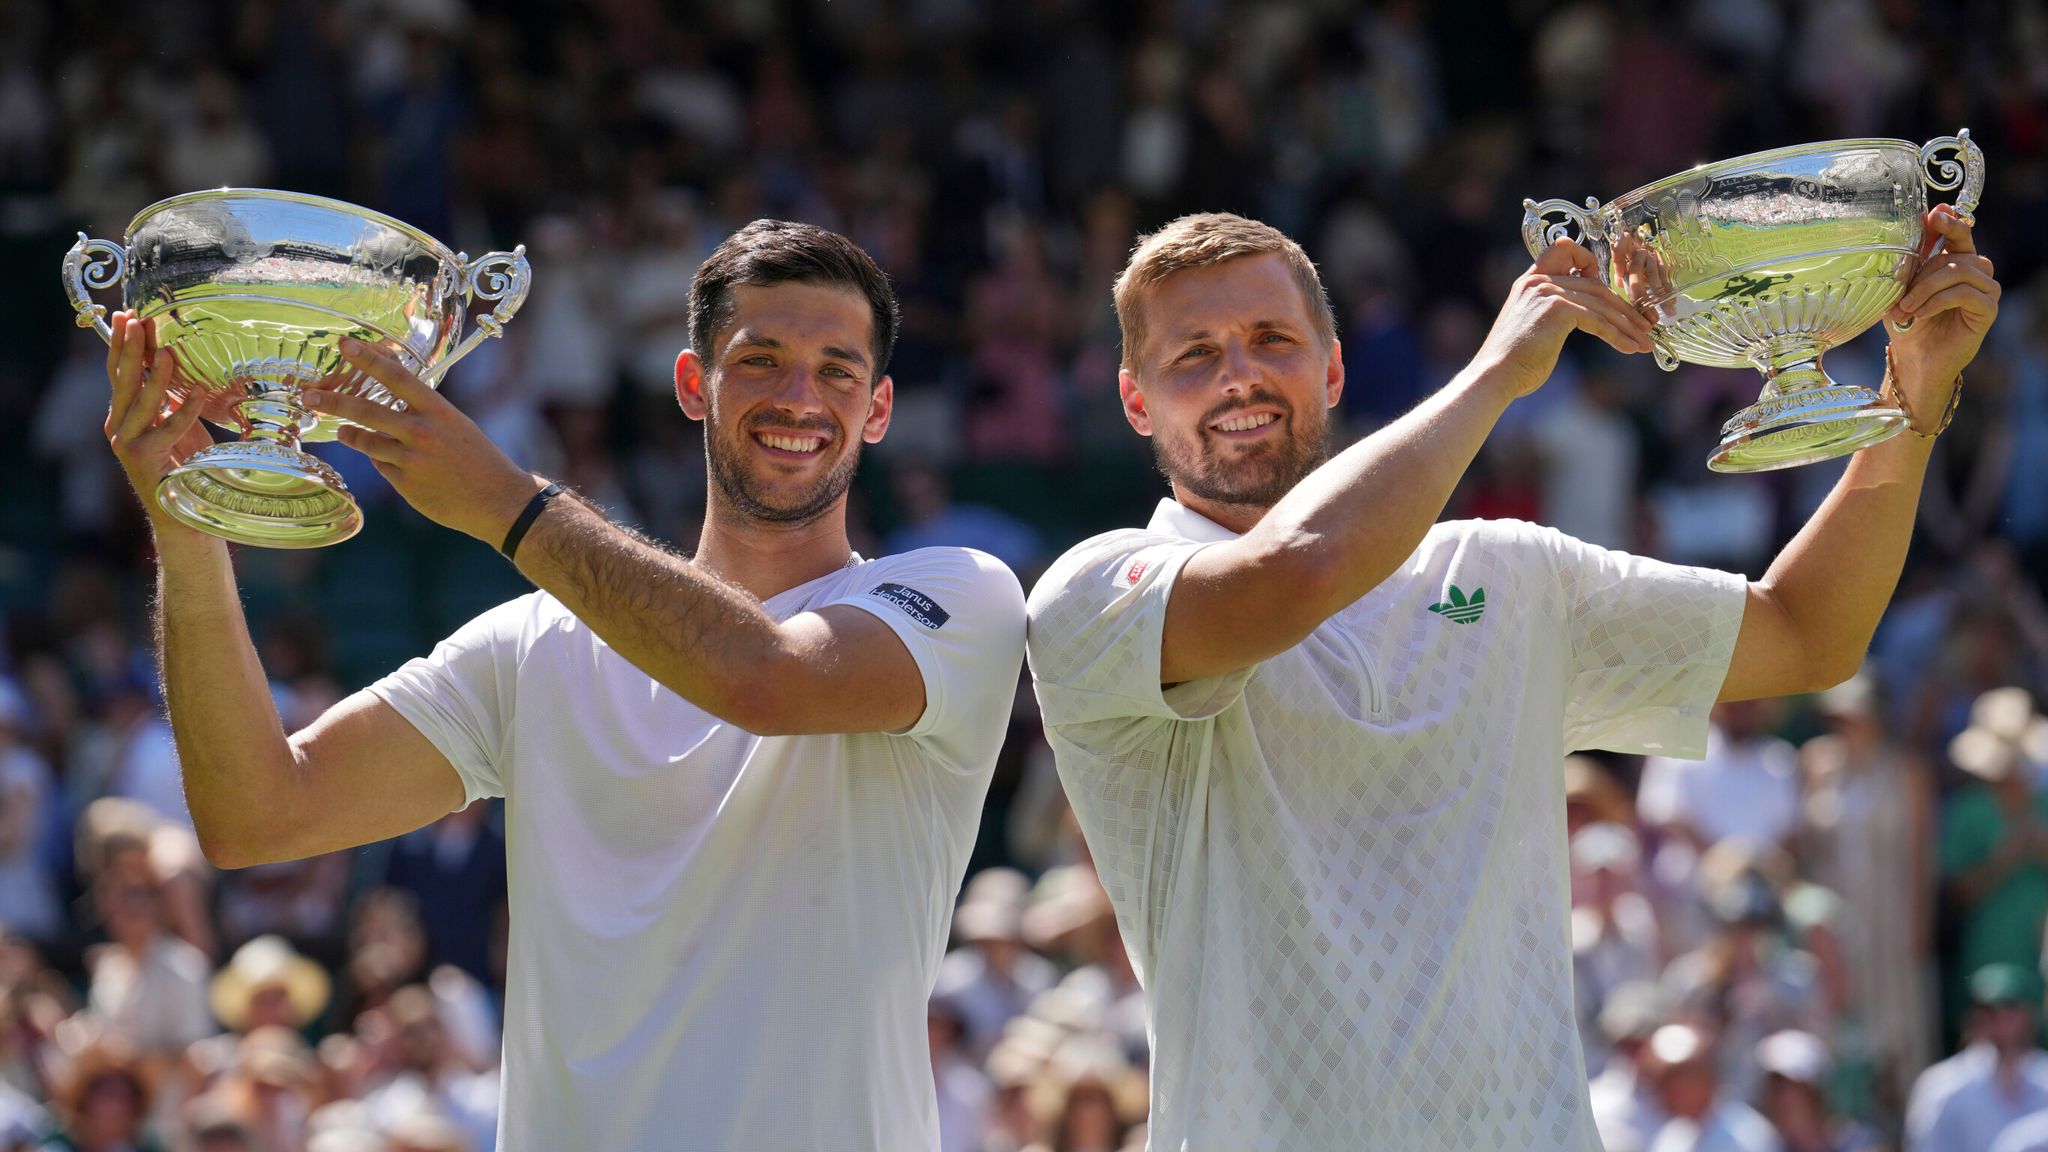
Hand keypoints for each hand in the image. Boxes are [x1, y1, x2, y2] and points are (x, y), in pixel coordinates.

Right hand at [101, 312, 212, 537]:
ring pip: (140, 403)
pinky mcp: (144, 460)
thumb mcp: (178, 423)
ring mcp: (127, 444)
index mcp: (124, 414)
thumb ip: (171, 398)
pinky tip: (197, 392)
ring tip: (168, 352)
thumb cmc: (186, 465)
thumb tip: (177, 361)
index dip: (121, 344)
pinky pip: (166, 429)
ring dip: (155, 375)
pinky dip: (183, 411)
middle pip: (122, 380)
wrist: (185, 513)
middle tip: (136, 320)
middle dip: (129, 349)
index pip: (119, 372)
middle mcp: (119, 426)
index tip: (127, 314)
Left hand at [308, 338, 541, 544]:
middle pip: (367, 410)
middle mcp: (422, 432)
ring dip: (349, 434)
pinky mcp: (405, 485)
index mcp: (439, 411)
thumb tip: (390, 391)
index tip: (345, 345)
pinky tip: (393, 462)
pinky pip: (381, 466)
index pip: (397, 377)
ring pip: (365, 441)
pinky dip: (381, 460)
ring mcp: (411, 460)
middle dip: (333, 401)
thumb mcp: (456, 424)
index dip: (369, 359)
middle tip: (308, 394)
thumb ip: (423, 409)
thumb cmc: (479, 459)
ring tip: (341, 430)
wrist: (498, 500)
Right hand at [1473, 237, 1656, 400]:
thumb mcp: (1532, 325)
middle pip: (1595, 284)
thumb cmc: (1513, 361)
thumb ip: (1553, 312)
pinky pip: (1598, 321)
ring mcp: (1548, 292)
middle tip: (1644, 326)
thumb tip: (1583, 317)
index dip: (1589, 262)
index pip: (1564, 249)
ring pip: (1601, 304)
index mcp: (1530, 280)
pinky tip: (1630, 348)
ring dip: (1627, 325)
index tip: (1604, 287)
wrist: (1495, 375)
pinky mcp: (1558, 309)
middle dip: (1623, 308)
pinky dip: (1617, 336)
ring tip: (1644, 342)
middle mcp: (1539, 281)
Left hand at [1886, 205, 1999, 425]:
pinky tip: (1921, 314)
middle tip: (1899, 300)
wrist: (1914, 358)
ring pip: (1958, 272)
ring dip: (1926, 290)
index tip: (1935, 216)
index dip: (1950, 223)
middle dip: (1920, 277)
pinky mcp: (1988, 309)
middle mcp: (1976, 272)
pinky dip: (1937, 302)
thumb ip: (1915, 256)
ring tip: (1906, 309)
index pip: (1960, 234)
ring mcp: (1986, 290)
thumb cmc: (1907, 321)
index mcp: (1957, 261)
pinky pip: (1964, 293)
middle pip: (1952, 256)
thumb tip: (1927, 214)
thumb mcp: (1903, 286)